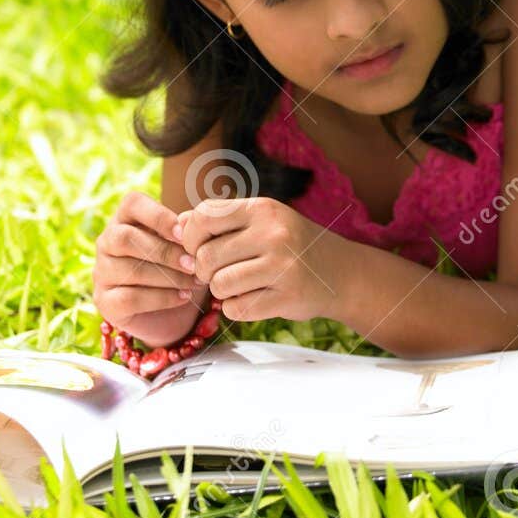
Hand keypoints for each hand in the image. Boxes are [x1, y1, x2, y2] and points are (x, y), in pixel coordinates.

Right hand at [93, 191, 203, 336]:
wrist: (170, 311)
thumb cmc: (177, 267)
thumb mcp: (185, 246)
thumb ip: (186, 230)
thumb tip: (188, 220)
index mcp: (125, 218)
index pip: (132, 204)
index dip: (158, 216)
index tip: (184, 234)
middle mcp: (107, 242)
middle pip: (125, 238)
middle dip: (165, 252)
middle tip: (194, 264)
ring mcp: (102, 272)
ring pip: (130, 270)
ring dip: (169, 277)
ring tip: (194, 282)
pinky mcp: (104, 301)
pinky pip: (129, 298)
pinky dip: (162, 298)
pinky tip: (183, 296)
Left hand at [177, 196, 345, 322]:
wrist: (341, 273)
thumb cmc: (291, 245)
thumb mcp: (262, 221)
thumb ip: (220, 221)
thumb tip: (176, 225)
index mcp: (263, 209)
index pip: (203, 217)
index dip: (191, 237)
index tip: (200, 248)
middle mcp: (274, 233)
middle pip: (206, 256)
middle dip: (203, 271)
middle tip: (215, 274)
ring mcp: (283, 266)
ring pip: (219, 285)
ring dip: (220, 291)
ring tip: (236, 286)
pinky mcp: (287, 297)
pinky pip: (237, 309)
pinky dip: (236, 309)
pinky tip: (251, 299)